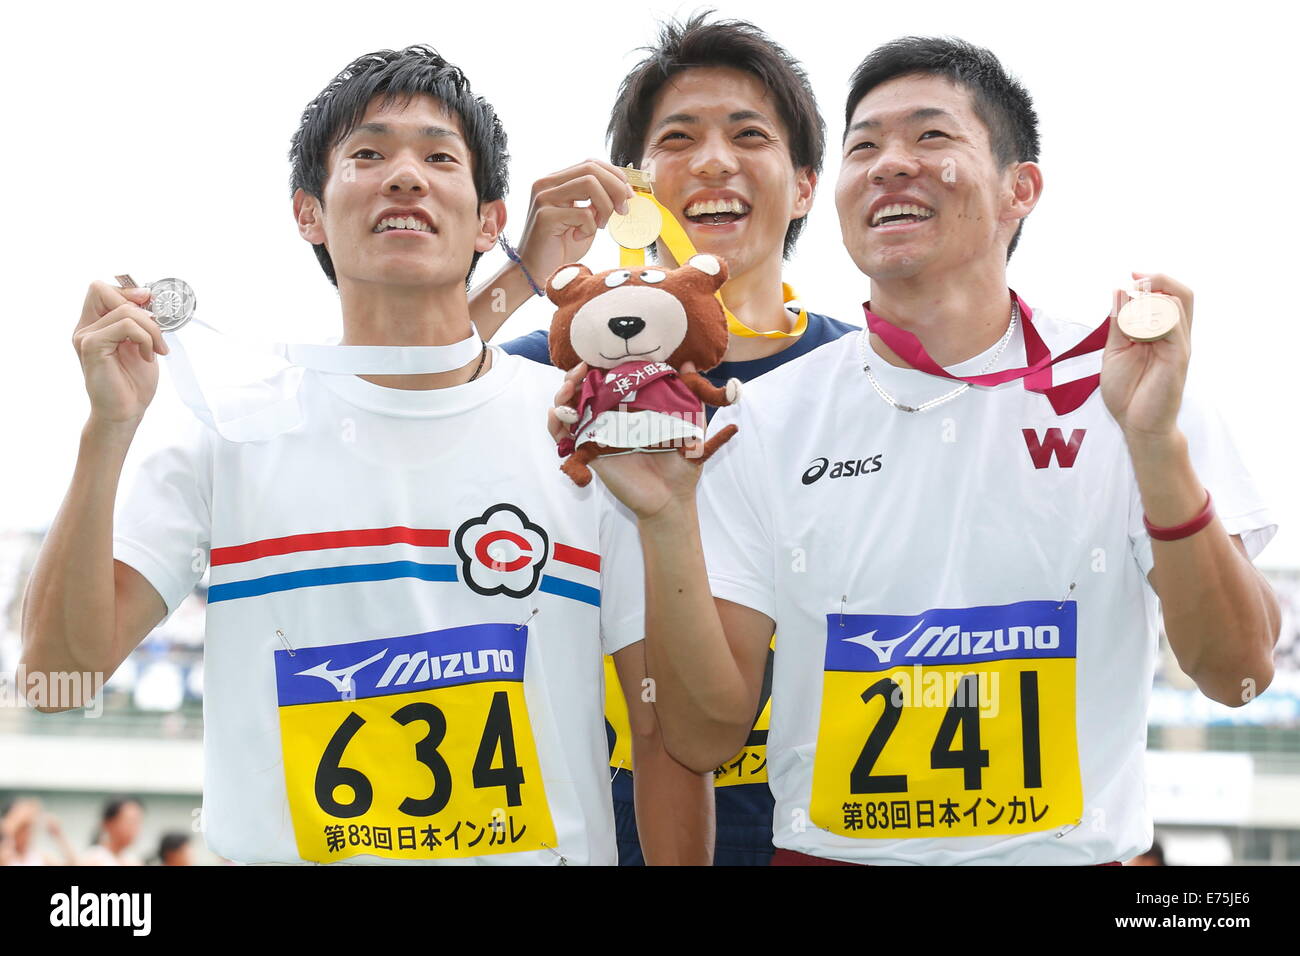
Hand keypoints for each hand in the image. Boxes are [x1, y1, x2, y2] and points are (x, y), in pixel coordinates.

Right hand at [73, 281, 169, 425]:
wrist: (127, 411)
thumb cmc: (133, 381)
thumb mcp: (141, 343)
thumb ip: (138, 320)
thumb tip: (146, 295)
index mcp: (94, 324)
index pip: (102, 289)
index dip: (127, 292)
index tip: (150, 307)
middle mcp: (85, 328)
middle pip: (101, 289)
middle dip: (137, 307)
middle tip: (155, 331)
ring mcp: (85, 336)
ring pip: (124, 310)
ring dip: (151, 329)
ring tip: (156, 350)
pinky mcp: (91, 346)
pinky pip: (125, 326)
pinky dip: (144, 338)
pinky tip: (147, 356)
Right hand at [517, 160, 634, 284]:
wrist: (537, 272)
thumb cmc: (561, 246)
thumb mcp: (585, 217)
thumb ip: (597, 201)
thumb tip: (623, 190)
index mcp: (555, 181)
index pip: (590, 163)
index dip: (615, 176)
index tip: (628, 195)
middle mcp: (546, 184)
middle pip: (591, 169)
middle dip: (616, 188)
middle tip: (623, 210)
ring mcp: (543, 198)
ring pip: (589, 184)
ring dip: (605, 206)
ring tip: (600, 226)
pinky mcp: (545, 216)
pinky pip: (583, 213)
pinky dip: (589, 228)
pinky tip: (578, 237)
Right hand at [547, 361, 706, 519]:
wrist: (673, 496)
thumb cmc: (683, 461)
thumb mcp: (692, 422)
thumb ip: (689, 393)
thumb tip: (687, 364)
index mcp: (631, 406)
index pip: (606, 379)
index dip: (596, 366)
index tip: (597, 358)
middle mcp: (610, 417)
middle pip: (581, 391)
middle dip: (573, 377)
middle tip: (580, 370)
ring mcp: (598, 434)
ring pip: (567, 410)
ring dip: (561, 396)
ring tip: (569, 389)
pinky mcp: (589, 452)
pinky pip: (565, 437)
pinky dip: (555, 425)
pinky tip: (559, 415)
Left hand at [1101, 271, 1191, 443]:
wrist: (1136, 424)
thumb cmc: (1127, 391)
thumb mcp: (1115, 350)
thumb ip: (1118, 324)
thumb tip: (1118, 291)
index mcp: (1160, 331)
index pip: (1167, 295)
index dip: (1152, 280)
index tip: (1130, 276)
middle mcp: (1174, 335)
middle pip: (1182, 294)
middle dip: (1160, 279)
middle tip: (1136, 279)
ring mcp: (1179, 345)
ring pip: (1179, 305)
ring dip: (1154, 296)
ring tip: (1133, 302)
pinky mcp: (1178, 358)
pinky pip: (1175, 327)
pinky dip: (1157, 315)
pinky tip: (1138, 319)